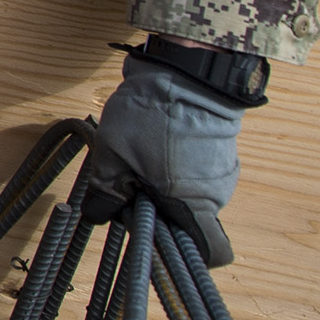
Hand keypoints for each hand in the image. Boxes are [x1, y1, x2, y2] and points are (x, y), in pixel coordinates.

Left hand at [93, 40, 253, 264]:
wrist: (185, 64)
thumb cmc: (154, 116)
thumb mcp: (115, 157)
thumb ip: (107, 193)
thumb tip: (99, 215)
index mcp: (197, 207)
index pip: (210, 254)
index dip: (181, 255)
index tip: (150, 240)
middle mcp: (216, 194)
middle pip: (186, 220)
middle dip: (155, 211)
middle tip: (125, 185)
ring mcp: (220, 169)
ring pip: (185, 192)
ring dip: (158, 183)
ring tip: (134, 156)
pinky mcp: (216, 147)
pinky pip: (191, 169)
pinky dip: (169, 164)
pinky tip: (147, 141)